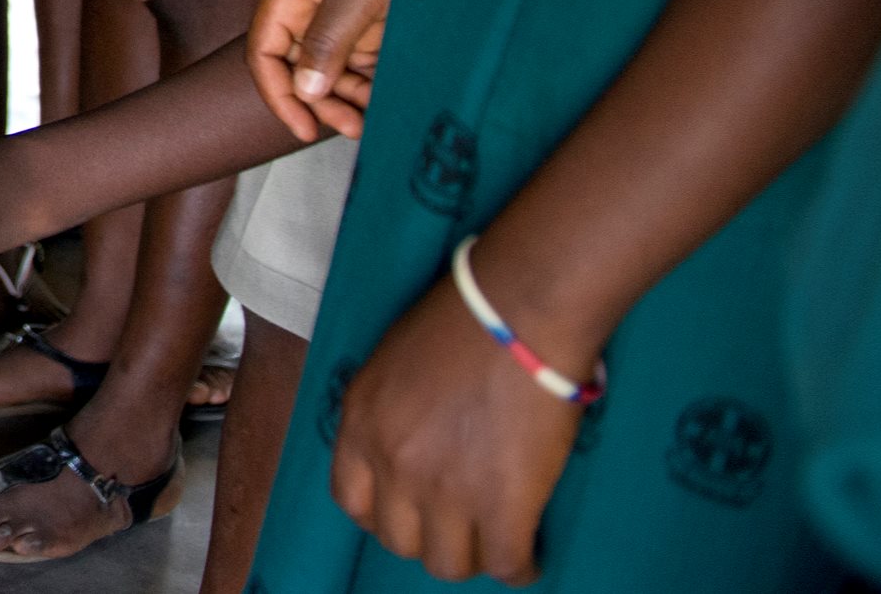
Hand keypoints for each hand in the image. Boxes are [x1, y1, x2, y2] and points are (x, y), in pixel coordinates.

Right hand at [247, 0, 405, 141]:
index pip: (264, 52)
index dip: (279, 93)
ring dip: (343, 100)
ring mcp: (331, 18)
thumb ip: (326, 42)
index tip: (303, 127)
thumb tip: (304, 90)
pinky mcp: (360, 27)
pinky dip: (364, 87)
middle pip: (295, 69)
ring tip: (368, 121)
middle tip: (351, 127)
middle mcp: (302, 8)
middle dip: (318, 102)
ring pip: (324, 73)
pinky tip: (380, 101)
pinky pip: (353, 67)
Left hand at [330, 270, 583, 583]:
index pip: (351, 501)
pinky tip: (528, 558)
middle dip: (428, 539)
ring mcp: (446, 488)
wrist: (517, 313)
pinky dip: (519, 569)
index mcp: (361, 422)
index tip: (408, 515)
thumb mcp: (392, 362)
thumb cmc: (461, 320)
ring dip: (471, 557)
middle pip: (399, 541)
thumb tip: (413, 447)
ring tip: (493, 541)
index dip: (382, 516)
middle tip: (459, 526)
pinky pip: (505, 565)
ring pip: (448, 564)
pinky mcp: (503, 503)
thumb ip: (389, 413)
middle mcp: (393, 462)